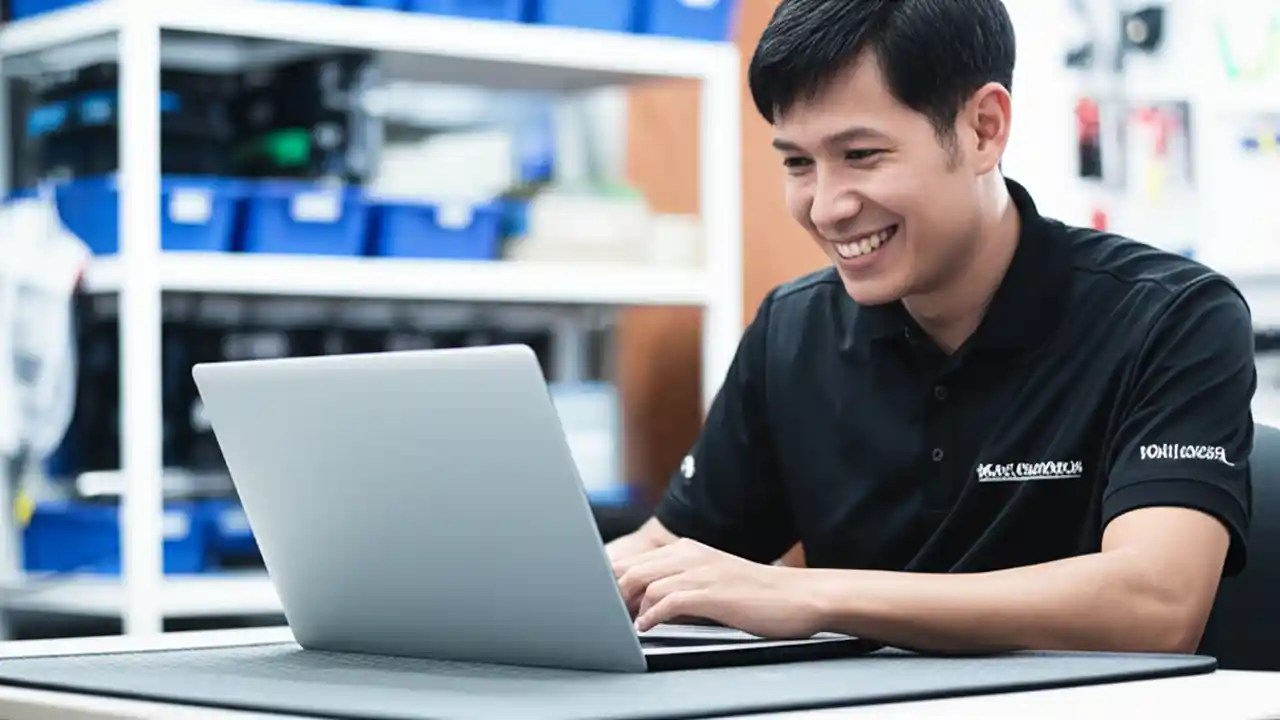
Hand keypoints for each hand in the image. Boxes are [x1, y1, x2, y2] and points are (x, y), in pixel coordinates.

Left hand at [612, 538, 825, 638]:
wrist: (798, 596)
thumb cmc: (758, 595)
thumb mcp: (714, 583)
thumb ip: (682, 587)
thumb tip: (648, 605)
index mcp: (689, 550)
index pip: (638, 560)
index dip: (616, 581)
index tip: (605, 601)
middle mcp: (691, 555)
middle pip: (634, 569)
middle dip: (616, 593)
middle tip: (608, 615)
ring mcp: (701, 572)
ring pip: (647, 583)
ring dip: (631, 607)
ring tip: (625, 624)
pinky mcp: (712, 593)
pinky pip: (668, 602)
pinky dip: (651, 616)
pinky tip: (647, 628)